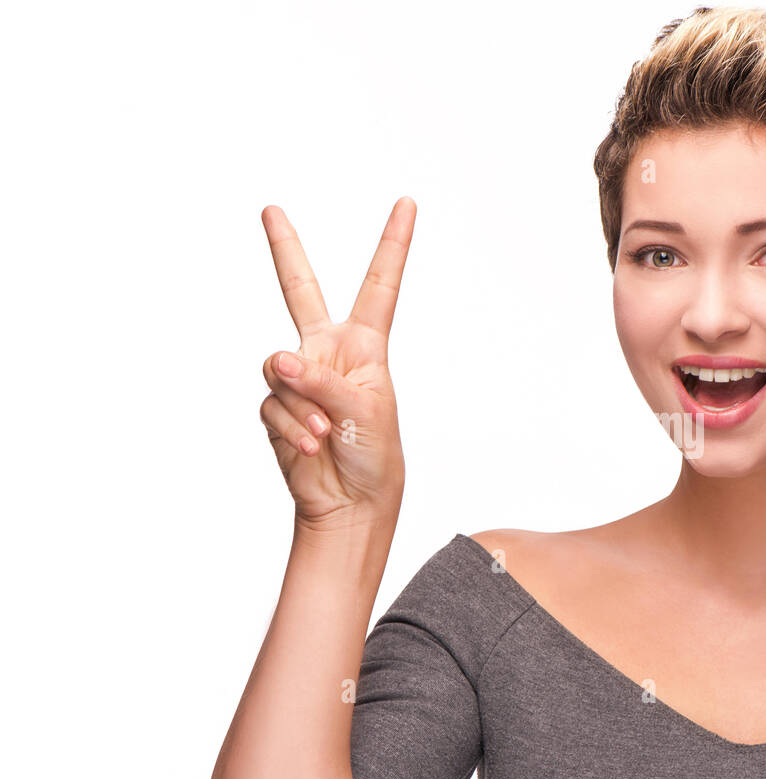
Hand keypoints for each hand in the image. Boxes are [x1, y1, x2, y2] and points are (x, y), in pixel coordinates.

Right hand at [258, 198, 414, 529]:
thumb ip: (323, 379)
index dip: (393, 244)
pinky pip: (273, 404)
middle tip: (270, 209)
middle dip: (284, 249)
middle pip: (300, 290)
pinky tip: (312, 445)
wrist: (350, 500)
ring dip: (305, 405)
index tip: (407, 204)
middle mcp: (328, 352)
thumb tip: (280, 361)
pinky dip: (293, 426)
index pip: (380, 284)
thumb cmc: (374, 453)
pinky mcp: (276, 405)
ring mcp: (298, 377)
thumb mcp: (366, 409)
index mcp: (365, 344)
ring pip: (280, 368)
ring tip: (328, 431)